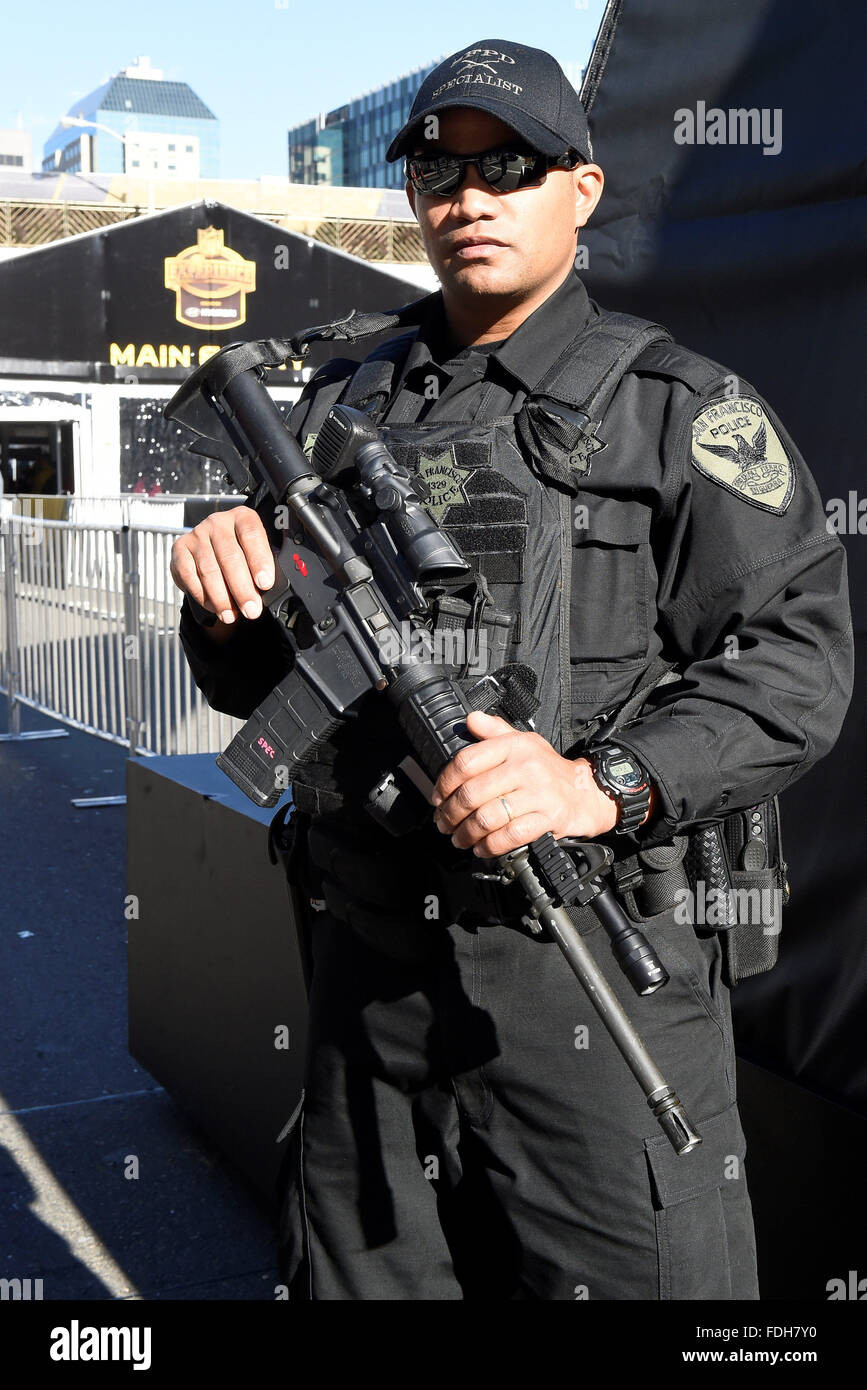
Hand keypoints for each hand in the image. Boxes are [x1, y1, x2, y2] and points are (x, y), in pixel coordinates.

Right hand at [170, 508, 274, 640]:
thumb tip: (270, 590)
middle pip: (230, 556)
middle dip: (242, 588)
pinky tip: (214, 607)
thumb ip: (264, 566)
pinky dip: (202, 595)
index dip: (259, 561)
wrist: (212, 550)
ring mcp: (197, 534)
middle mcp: (218, 522)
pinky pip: (189, 575)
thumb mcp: (257, 552)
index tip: (265, 584)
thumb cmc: (241, 553)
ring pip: (209, 570)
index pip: (252, 535)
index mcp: (243, 517)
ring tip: (231, 615)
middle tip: (251, 610)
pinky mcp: (180, 548)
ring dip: (221, 598)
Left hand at [431, 710, 623, 857]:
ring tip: (459, 839)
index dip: (445, 782)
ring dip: (466, 833)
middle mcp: (525, 767)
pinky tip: (482, 848)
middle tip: (444, 824)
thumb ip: (495, 731)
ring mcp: (538, 793)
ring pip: (487, 817)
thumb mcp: (524, 742)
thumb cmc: (549, 769)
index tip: (438, 797)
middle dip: (451, 814)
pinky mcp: (548, 818)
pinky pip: (510, 835)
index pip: (466, 761)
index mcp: (514, 746)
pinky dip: (491, 846)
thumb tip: (470, 719)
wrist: (587, 792)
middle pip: (472, 793)